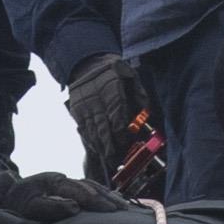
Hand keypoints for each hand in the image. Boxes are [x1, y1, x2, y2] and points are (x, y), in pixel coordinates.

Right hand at [63, 55, 143, 179]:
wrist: (85, 62)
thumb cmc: (112, 70)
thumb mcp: (129, 74)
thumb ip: (138, 93)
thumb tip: (146, 111)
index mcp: (111, 89)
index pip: (116, 113)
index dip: (121, 130)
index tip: (126, 141)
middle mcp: (96, 99)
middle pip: (103, 126)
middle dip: (110, 145)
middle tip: (116, 160)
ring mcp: (85, 106)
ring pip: (92, 130)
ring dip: (100, 147)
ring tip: (107, 159)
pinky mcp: (77, 111)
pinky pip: (84, 129)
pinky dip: (90, 140)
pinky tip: (97, 149)